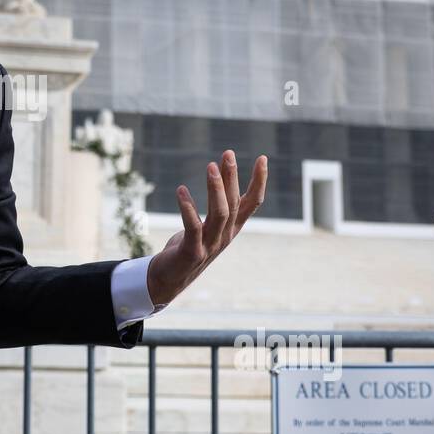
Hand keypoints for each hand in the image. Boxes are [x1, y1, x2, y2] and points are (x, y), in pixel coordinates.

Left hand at [146, 150, 266, 308]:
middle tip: (228, 153)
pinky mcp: (192, 251)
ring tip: (210, 166)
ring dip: (216, 189)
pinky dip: (188, 208)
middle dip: (232, 177)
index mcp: (231, 228)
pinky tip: (181, 190)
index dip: (259, 182)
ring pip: (219, 213)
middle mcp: (225, 235)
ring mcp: (210, 245)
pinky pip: (192, 227)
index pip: (252, 203)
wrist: (170, 280)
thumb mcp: (207, 226)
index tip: (263, 158)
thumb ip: (216, 209)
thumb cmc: (189, 248)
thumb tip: (219, 180)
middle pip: (234, 203)